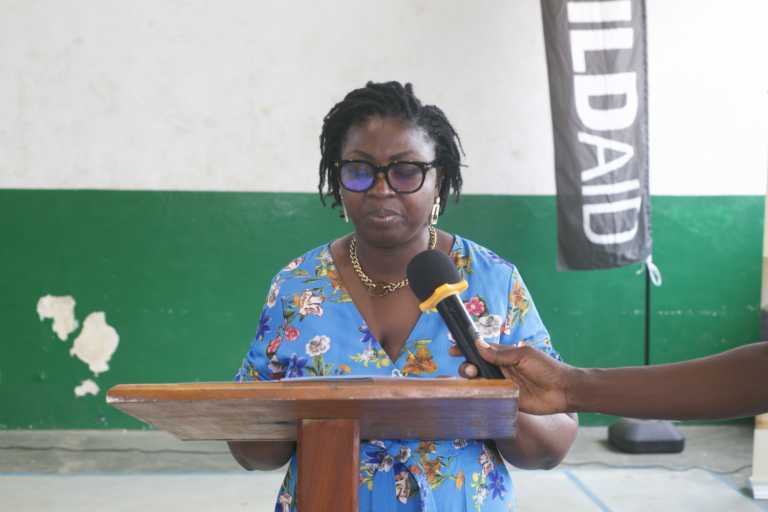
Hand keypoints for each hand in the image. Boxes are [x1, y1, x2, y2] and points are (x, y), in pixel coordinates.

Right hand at [448, 340, 571, 414]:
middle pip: (476, 367)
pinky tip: (477, 394)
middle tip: (470, 370)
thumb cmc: (547, 368)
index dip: (466, 349)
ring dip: (473, 380)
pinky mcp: (506, 400)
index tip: (454, 350)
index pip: (481, 350)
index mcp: (505, 356)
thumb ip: (500, 353)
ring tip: (475, 379)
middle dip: (467, 366)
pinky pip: (490, 397)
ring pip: (480, 382)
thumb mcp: (523, 355)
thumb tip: (478, 344)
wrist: (564, 390)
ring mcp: (503, 385)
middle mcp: (501, 370)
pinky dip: (481, 395)